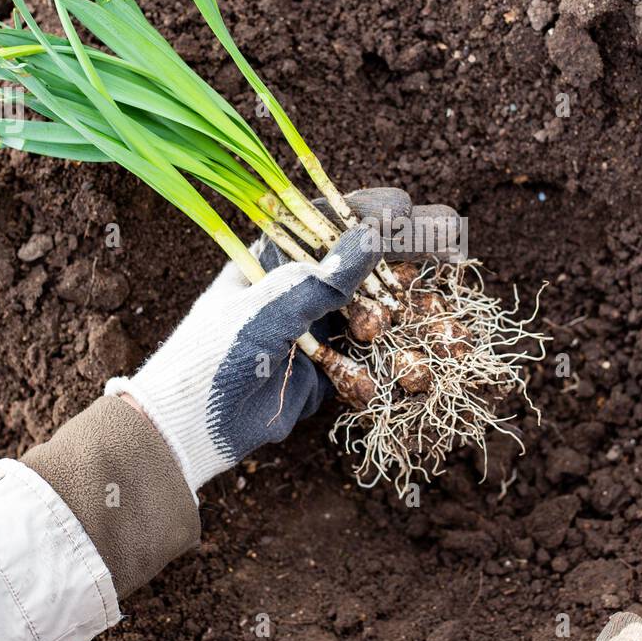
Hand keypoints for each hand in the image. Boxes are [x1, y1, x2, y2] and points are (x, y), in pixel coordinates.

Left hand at [105, 188, 457, 497]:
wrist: (191, 429)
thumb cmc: (213, 357)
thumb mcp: (266, 312)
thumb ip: (320, 280)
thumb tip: (372, 236)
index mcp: (274, 258)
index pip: (328, 220)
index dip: (368, 211)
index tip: (404, 212)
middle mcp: (300, 288)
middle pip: (361, 261)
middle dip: (406, 251)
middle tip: (450, 238)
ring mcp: (316, 328)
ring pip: (373, 308)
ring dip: (408, 305)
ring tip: (446, 296)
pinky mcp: (328, 370)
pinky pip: (369, 356)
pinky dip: (395, 353)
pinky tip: (428, 346)